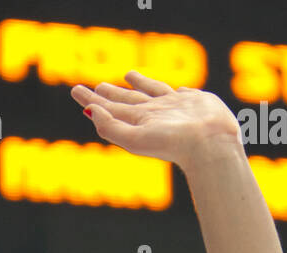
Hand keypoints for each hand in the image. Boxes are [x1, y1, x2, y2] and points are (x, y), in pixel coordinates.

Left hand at [70, 71, 241, 171]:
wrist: (210, 143)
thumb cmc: (174, 143)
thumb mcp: (135, 138)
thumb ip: (110, 125)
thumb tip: (90, 110)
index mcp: (137, 122)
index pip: (108, 109)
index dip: (92, 100)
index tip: (76, 91)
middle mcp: (152, 114)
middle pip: (124, 100)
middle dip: (108, 94)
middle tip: (95, 87)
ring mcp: (171, 107)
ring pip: (149, 91)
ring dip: (137, 84)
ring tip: (127, 75)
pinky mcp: (191, 100)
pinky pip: (174, 91)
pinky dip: (167, 88)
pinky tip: (165, 87)